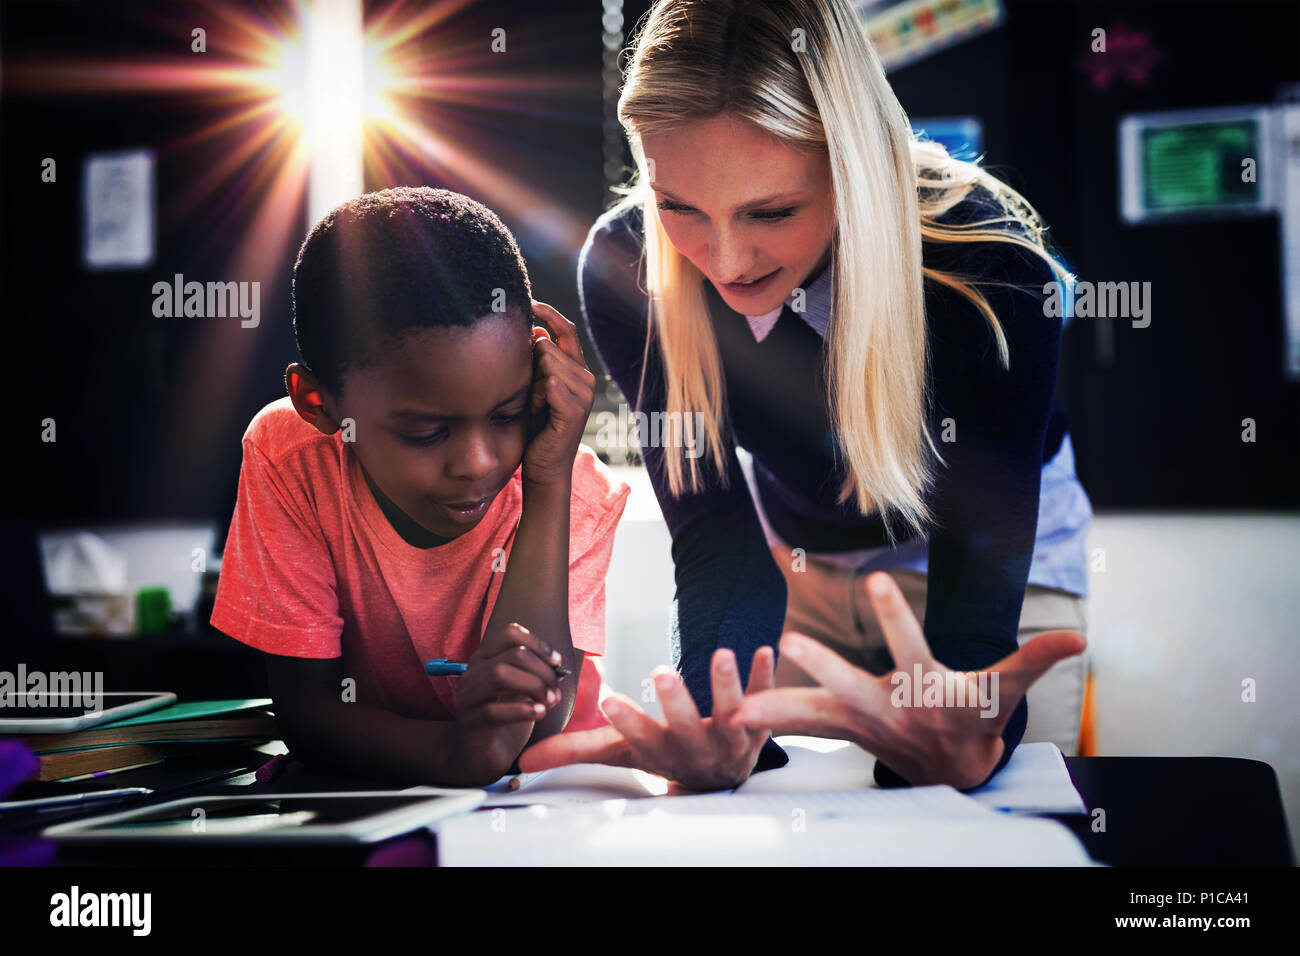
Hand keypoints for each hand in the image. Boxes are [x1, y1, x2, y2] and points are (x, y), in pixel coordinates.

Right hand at [453, 622, 562, 778]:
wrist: (482, 756)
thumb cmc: (507, 719)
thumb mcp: (522, 690)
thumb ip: (536, 674)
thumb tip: (559, 668)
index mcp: (486, 659)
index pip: (510, 633)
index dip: (538, 644)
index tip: (557, 662)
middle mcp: (474, 672)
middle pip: (513, 654)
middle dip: (543, 671)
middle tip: (556, 692)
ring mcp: (468, 697)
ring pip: (500, 674)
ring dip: (534, 686)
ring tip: (550, 702)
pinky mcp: (470, 723)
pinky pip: (494, 711)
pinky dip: (522, 709)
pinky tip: (539, 713)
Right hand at [518, 646, 775, 791]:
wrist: (719, 777)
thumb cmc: (662, 755)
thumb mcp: (620, 754)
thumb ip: (575, 751)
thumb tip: (521, 764)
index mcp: (659, 752)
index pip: (638, 738)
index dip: (626, 721)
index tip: (609, 701)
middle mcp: (696, 749)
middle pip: (685, 728)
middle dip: (675, 703)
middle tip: (662, 673)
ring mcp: (731, 738)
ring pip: (731, 714)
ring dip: (726, 685)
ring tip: (721, 653)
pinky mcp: (761, 723)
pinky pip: (766, 699)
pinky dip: (765, 677)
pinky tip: (765, 649)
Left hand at [523, 300, 595, 489]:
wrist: (544, 465)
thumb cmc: (536, 426)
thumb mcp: (534, 386)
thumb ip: (538, 360)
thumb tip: (535, 329)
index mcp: (578, 369)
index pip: (566, 330)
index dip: (548, 313)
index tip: (529, 301)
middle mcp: (586, 377)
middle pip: (548, 345)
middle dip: (530, 366)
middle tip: (531, 395)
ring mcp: (584, 393)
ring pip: (546, 362)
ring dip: (532, 384)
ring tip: (535, 406)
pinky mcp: (575, 409)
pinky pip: (549, 383)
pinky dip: (536, 397)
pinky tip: (538, 413)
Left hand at [728, 573, 1085, 788]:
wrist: (950, 773)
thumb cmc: (974, 722)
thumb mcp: (1004, 691)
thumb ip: (1034, 659)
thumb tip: (1081, 639)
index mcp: (926, 692)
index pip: (910, 648)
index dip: (896, 616)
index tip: (879, 580)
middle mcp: (887, 709)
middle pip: (850, 685)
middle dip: (822, 665)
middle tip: (789, 640)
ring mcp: (859, 722)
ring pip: (813, 714)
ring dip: (777, 708)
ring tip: (736, 707)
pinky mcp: (840, 728)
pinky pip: (801, 723)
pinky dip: (770, 717)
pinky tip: (734, 712)